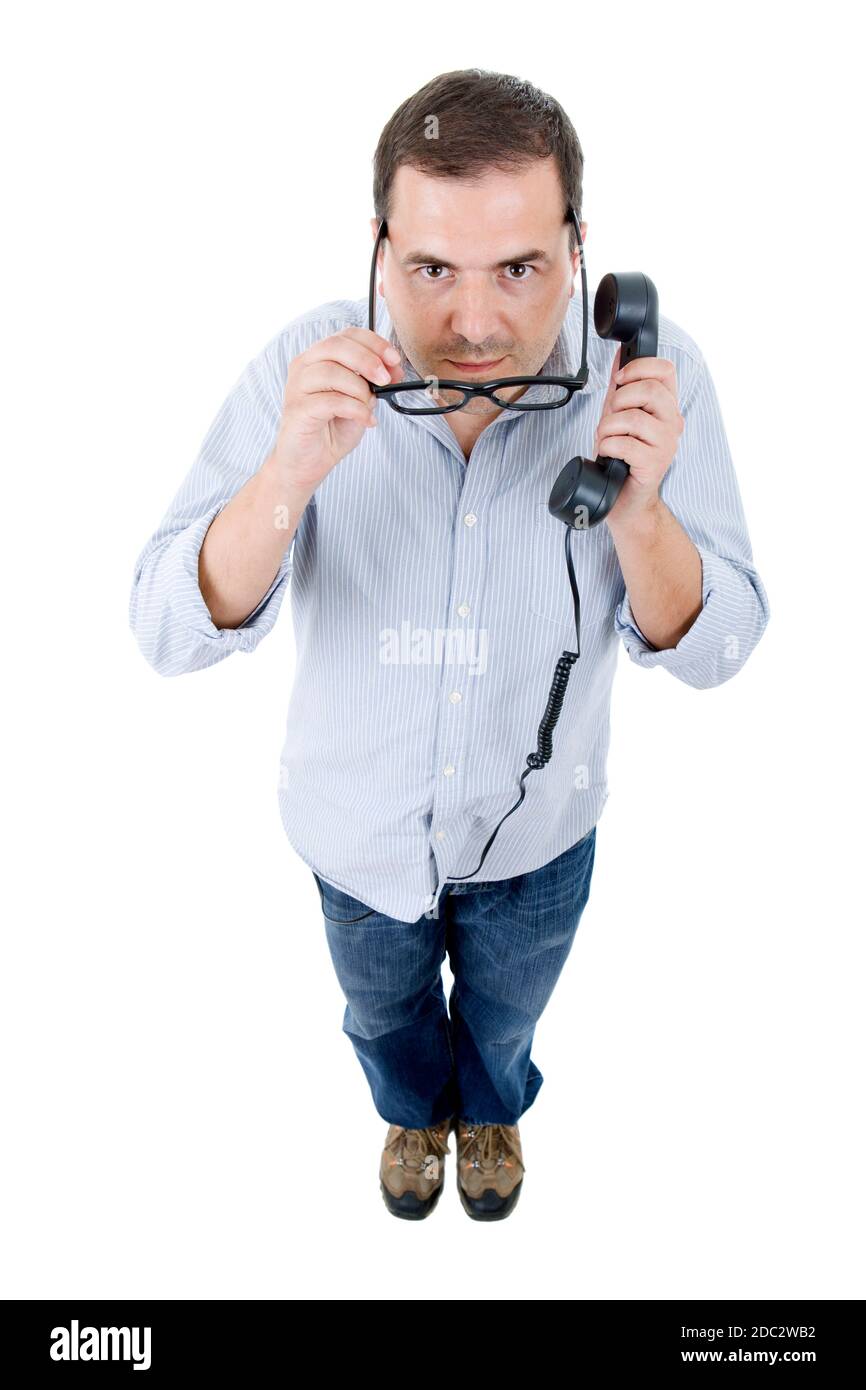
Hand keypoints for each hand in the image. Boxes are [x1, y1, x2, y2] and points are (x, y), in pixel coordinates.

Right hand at [271, 327, 402, 488]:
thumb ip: (372, 382)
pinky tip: (366, 420)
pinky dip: (355, 410)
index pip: (347, 335)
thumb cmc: (331, 429)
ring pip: (332, 372)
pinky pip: (330, 401)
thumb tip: (393, 369)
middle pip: (336, 345)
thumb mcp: (360, 400)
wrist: (308, 462)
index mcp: (319, 357)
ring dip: (359, 389)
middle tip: (386, 379)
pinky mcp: (298, 409)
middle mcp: (304, 366)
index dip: (374, 343)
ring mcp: (297, 387)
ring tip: (368, 407)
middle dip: (368, 360)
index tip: (394, 359)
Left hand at [592, 345, 684, 524]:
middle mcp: (672, 423)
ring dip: (608, 428)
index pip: (666, 369)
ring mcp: (667, 444)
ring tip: (606, 440)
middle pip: (649, 390)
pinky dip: (608, 446)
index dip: (639, 368)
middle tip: (611, 418)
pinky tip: (609, 454)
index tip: (619, 381)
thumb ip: (621, 387)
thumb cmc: (621, 457)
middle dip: (619, 400)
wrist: (624, 498)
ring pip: (633, 418)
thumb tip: (619, 354)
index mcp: (667, 407)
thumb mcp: (619, 415)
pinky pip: (625, 444)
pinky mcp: (654, 465)